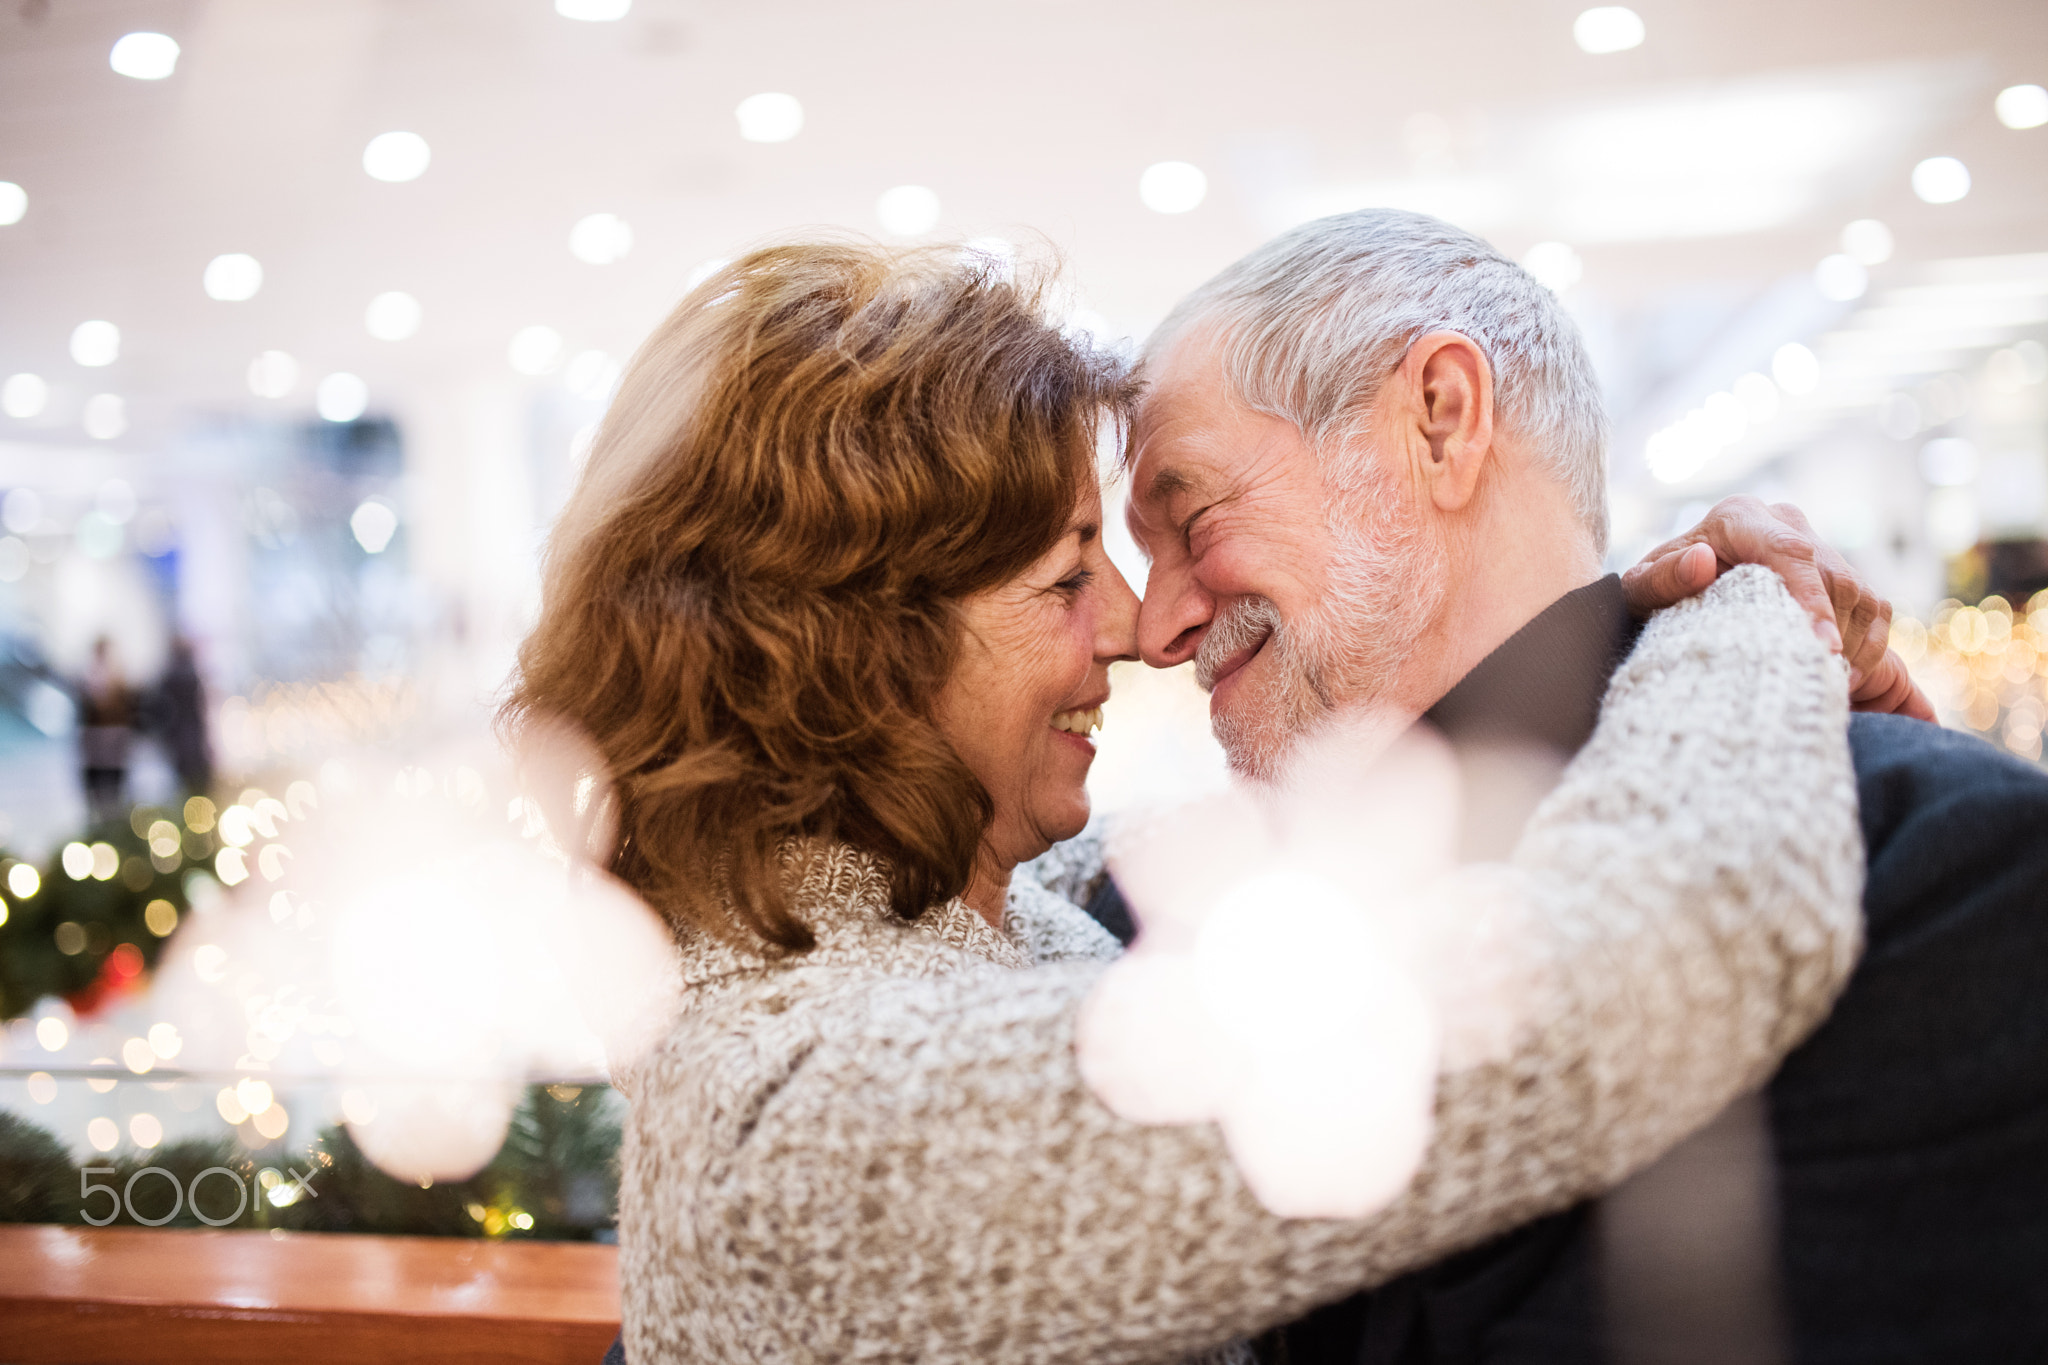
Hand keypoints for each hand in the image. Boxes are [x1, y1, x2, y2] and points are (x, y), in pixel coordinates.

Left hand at [1622, 496, 1936, 720]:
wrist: (1676, 595)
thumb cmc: (1657, 596)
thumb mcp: (1642, 592)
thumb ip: (1660, 578)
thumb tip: (1700, 560)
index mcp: (1739, 518)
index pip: (1790, 552)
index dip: (1810, 599)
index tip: (1820, 646)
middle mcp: (1784, 523)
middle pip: (1832, 578)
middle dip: (1828, 633)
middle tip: (1813, 678)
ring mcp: (1818, 545)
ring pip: (1858, 596)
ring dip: (1845, 645)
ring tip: (1817, 681)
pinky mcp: (1841, 573)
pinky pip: (1875, 612)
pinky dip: (1865, 648)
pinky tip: (1837, 676)